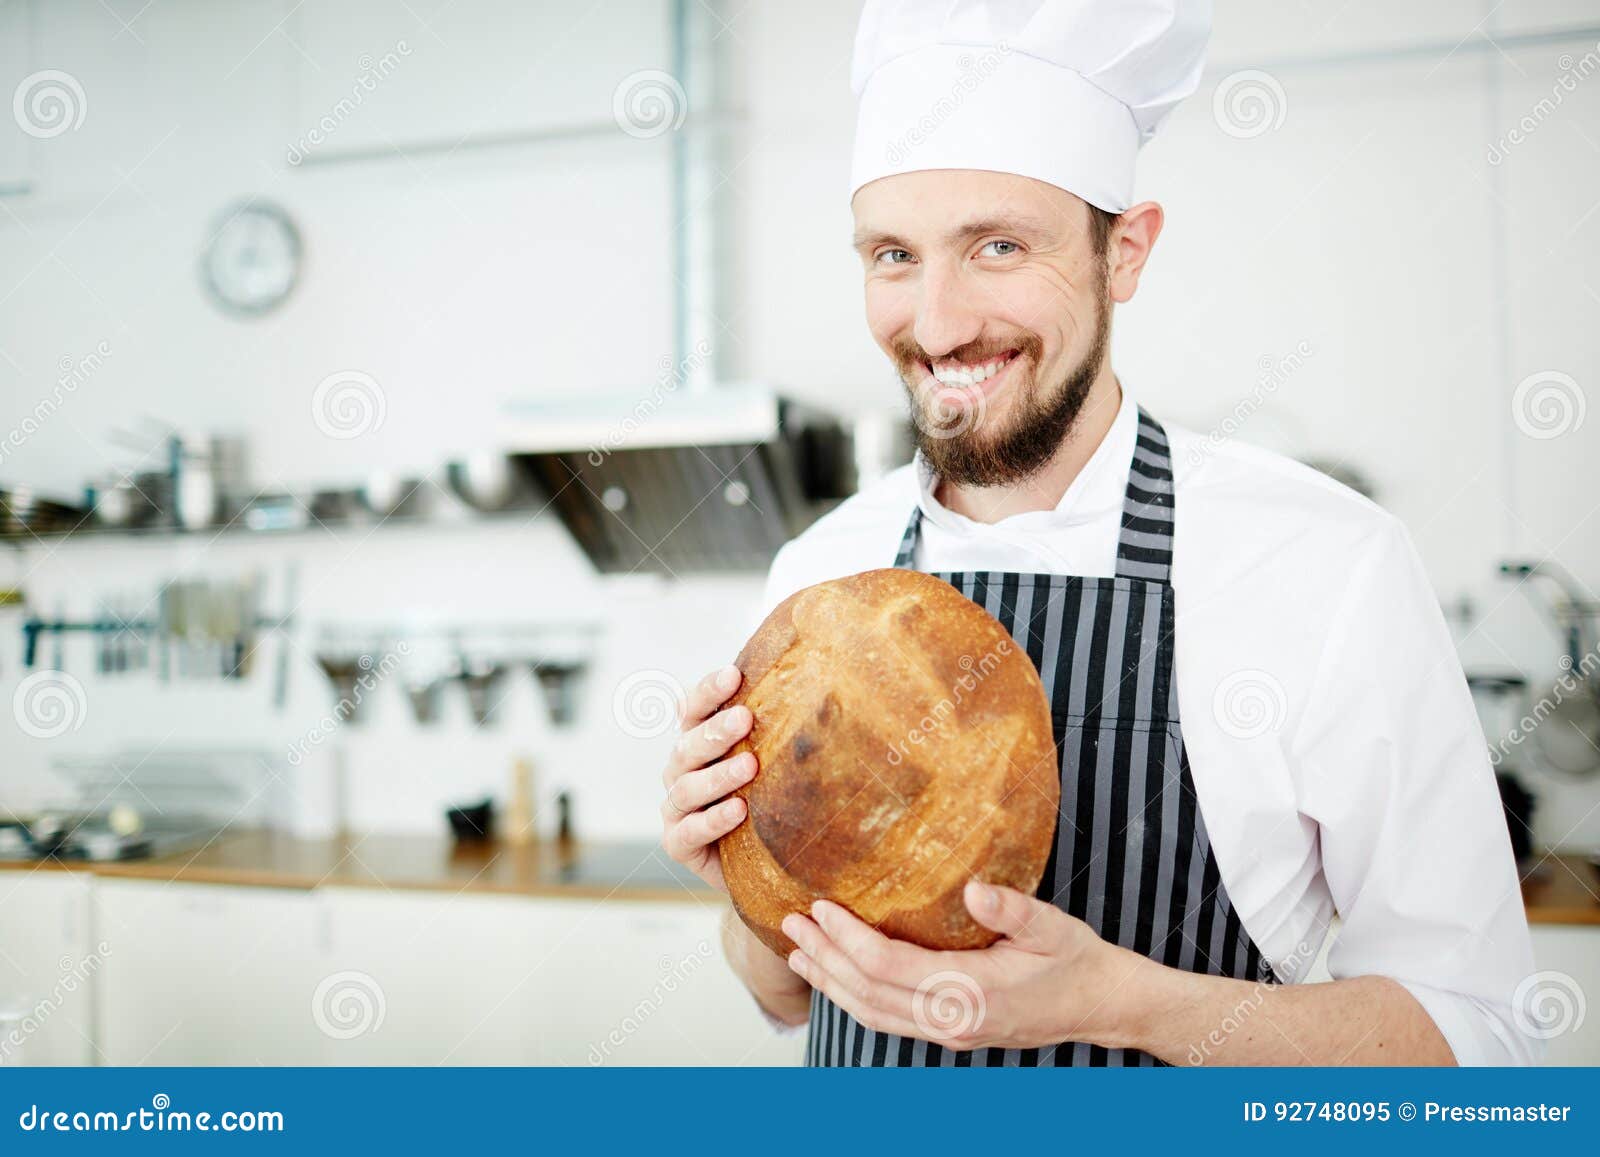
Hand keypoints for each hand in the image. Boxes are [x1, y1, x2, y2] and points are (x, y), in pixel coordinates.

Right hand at [658, 664, 757, 891]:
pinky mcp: (677, 843)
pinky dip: (713, 820)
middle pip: (689, 745)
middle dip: (716, 731)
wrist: (762, 863)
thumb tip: (822, 685)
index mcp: (697, 742)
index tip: (734, 674)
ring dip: (718, 775)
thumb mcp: (774, 763)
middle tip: (746, 718)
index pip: (694, 709)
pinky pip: (690, 831)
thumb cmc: (769, 800)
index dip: (709, 691)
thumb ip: (779, 731)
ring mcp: (675, 808)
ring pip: (687, 787)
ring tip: (750, 767)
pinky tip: (738, 811)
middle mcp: (680, 770)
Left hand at [780, 880, 1138, 1051]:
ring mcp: (949, 1031)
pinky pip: (888, 1019)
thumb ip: (1012, 909)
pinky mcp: (949, 1031)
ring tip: (798, 951)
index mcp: (972, 991)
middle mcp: (953, 1019)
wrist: (1100, 1004)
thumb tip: (975, 890)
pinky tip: (837, 974)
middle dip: (825, 958)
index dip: (848, 939)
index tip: (820, 907)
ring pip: (871, 1014)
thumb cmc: (1075, 960)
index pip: (889, 968)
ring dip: (830, 982)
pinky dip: (853, 997)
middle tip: (790, 923)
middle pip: (868, 995)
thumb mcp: (1052, 926)